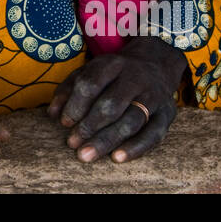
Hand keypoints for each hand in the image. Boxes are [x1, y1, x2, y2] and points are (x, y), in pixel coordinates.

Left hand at [47, 36, 185, 163]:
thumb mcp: (90, 70)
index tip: (64, 123)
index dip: (75, 105)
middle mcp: (136, 77)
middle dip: (89, 126)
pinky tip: (117, 158)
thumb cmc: (114, 73)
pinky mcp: (168, 113)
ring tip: (87, 154)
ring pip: (131, 121)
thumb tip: (53, 114)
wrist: (156, 63)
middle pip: (111, 104)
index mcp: (113, 63)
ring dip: (107, 140)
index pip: (91, 83)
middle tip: (72, 144)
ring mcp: (154, 95)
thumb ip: (69, 89)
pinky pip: (154, 133)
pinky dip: (136, 147)